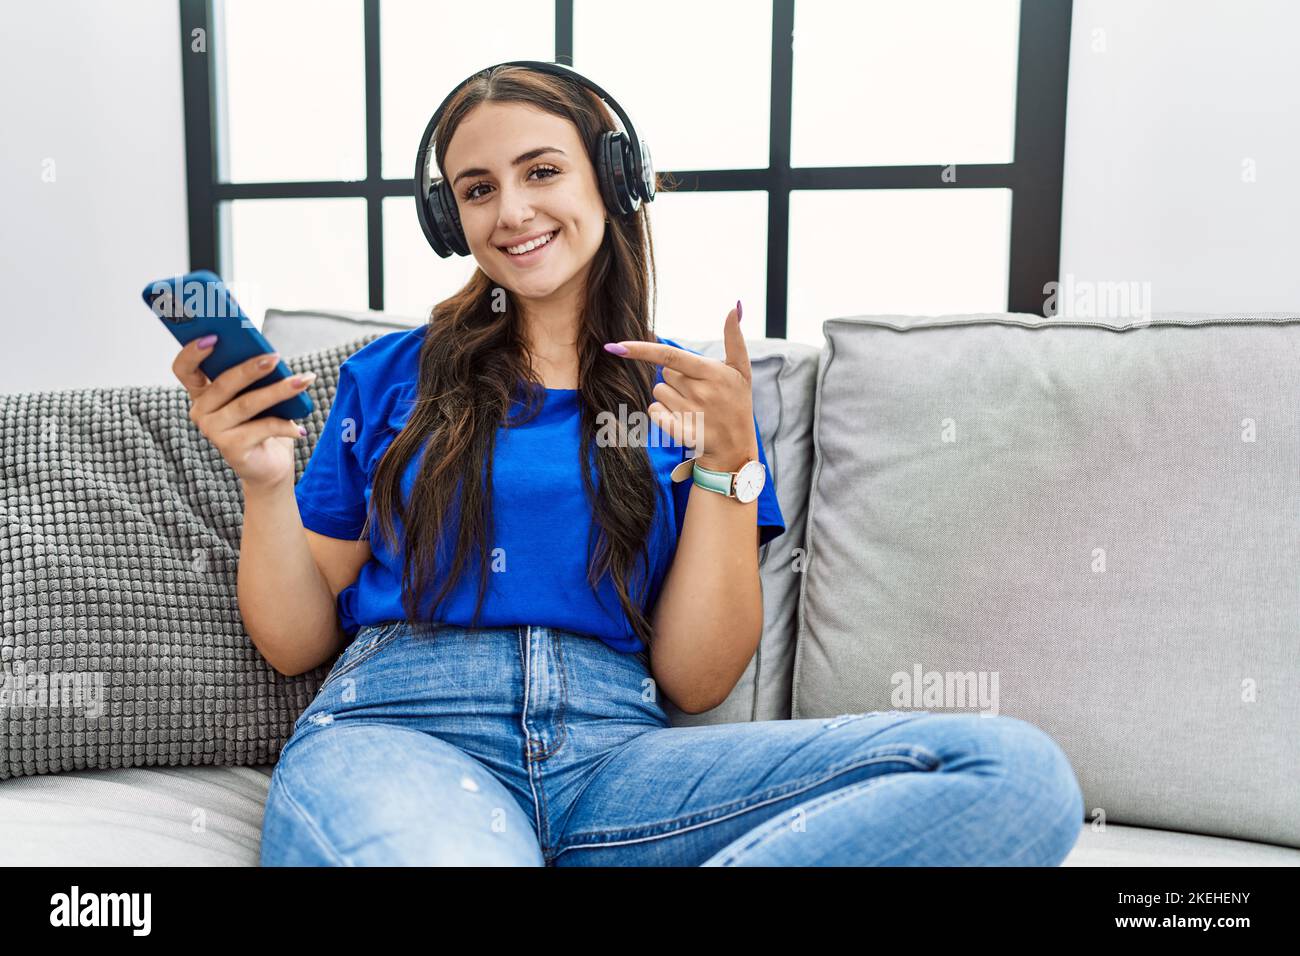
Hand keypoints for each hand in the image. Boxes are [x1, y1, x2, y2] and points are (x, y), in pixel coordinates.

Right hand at [171, 337, 314, 490]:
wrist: (269, 465)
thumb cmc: (262, 422)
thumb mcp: (257, 394)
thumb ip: (254, 376)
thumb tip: (269, 355)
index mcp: (203, 392)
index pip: (184, 368)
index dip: (192, 353)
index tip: (212, 337)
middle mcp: (202, 411)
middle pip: (223, 384)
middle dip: (250, 368)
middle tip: (274, 356)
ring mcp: (214, 431)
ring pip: (246, 404)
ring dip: (279, 391)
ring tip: (303, 381)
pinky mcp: (231, 449)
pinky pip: (262, 429)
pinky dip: (285, 425)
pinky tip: (300, 427)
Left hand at [604, 301, 757, 471]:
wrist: (737, 446)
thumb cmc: (737, 402)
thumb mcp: (741, 369)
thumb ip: (734, 338)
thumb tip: (734, 307)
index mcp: (711, 372)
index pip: (670, 356)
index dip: (641, 350)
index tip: (616, 346)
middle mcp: (700, 392)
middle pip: (663, 375)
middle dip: (675, 380)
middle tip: (698, 392)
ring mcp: (691, 413)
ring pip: (658, 393)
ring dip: (670, 398)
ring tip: (693, 407)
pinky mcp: (682, 432)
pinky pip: (654, 412)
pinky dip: (661, 413)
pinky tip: (680, 419)